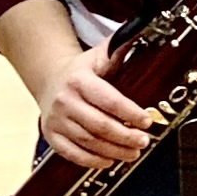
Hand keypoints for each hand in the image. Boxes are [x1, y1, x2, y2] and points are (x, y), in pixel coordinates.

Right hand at [33, 38, 151, 169]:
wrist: (49, 80)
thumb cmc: (80, 71)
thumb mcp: (98, 55)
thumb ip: (119, 49)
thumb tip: (143, 35)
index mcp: (79, 80)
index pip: (109, 100)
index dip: (130, 113)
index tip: (147, 121)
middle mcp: (65, 102)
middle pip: (99, 125)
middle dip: (125, 136)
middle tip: (144, 141)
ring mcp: (56, 121)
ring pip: (88, 142)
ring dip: (114, 151)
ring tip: (133, 153)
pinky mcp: (51, 136)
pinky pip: (72, 154)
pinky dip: (92, 161)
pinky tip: (109, 161)